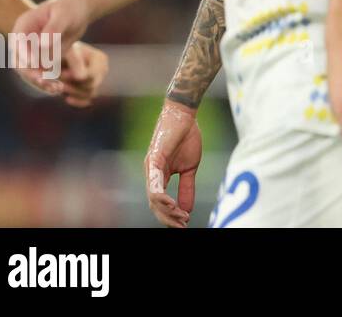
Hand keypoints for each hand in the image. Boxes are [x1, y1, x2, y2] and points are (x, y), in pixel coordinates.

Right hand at [10, 0, 89, 81]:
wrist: (78, 10)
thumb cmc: (70, 8)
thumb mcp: (63, 15)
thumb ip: (53, 29)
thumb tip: (41, 45)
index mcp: (23, 26)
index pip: (18, 45)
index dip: (26, 57)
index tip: (39, 67)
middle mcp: (22, 41)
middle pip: (20, 62)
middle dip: (32, 74)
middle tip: (47, 82)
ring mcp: (30, 51)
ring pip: (29, 72)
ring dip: (40, 82)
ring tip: (57, 89)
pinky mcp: (40, 59)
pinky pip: (40, 73)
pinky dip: (48, 81)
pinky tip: (60, 89)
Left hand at [57, 42, 107, 106]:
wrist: (55, 54)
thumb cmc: (61, 49)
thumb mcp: (67, 51)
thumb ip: (75, 61)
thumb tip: (81, 77)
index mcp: (99, 58)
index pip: (92, 75)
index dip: (75, 77)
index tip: (61, 74)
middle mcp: (102, 70)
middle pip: (91, 85)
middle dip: (73, 85)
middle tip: (58, 79)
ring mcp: (98, 81)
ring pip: (89, 94)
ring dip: (72, 92)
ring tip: (59, 85)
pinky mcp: (91, 90)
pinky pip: (88, 101)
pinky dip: (78, 101)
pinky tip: (67, 98)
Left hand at [146, 101, 201, 227]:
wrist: (185, 115)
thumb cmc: (186, 137)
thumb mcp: (190, 167)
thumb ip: (187, 187)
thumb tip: (187, 208)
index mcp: (159, 177)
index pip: (161, 203)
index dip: (171, 216)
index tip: (184, 224)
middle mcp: (151, 175)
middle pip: (155, 205)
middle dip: (168, 218)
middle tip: (182, 226)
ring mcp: (151, 168)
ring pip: (153, 197)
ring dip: (167, 210)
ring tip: (180, 217)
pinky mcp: (154, 159)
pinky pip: (155, 182)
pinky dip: (161, 195)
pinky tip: (170, 203)